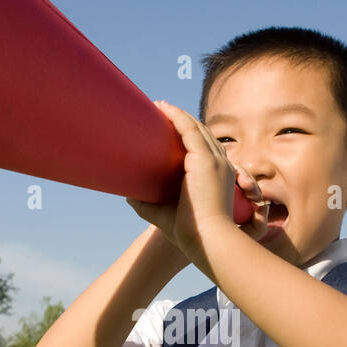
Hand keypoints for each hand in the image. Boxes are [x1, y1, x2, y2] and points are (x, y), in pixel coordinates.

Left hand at [127, 100, 267, 267]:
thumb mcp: (165, 215)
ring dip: (177, 114)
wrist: (207, 240)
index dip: (188, 134)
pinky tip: (163, 108)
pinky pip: (190, 130)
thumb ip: (148, 205)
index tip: (169, 126)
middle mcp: (219, 165)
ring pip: (196, 128)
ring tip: (159, 106)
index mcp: (215, 177)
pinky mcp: (206, 160)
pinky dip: (177, 117)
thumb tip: (128, 195)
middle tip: (161, 110)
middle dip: (182, 120)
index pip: (204, 148)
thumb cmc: (190, 233)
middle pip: (201, 134)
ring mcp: (215, 161)